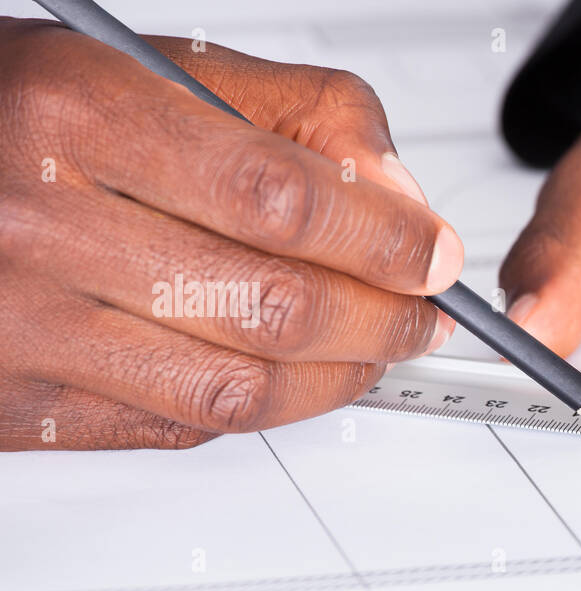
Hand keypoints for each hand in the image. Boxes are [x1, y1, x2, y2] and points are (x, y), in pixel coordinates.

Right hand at [0, 19, 461, 449]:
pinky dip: (263, 406)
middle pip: (272, 306)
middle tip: (422, 312)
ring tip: (375, 349)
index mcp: (74, 115)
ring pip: (237, 390)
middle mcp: (36, 224)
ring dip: (339, 378)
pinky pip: (183, 428)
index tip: (434, 256)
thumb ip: (302, 115)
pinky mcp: (23, 406)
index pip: (281, 197)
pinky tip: (288, 372)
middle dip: (383, 319)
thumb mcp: (159, 66)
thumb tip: (402, 203)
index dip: (384, 238)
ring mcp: (23, 328)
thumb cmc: (29, 116)